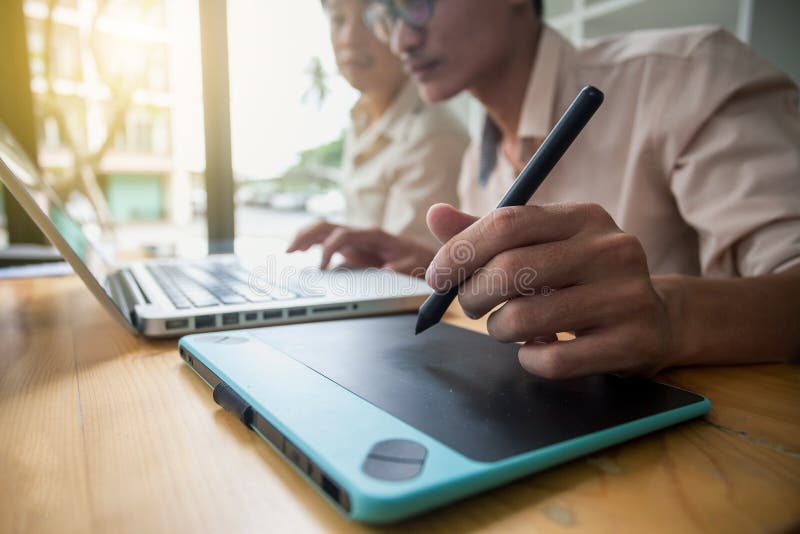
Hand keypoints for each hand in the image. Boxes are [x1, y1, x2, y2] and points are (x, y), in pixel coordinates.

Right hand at [286, 220, 435, 276]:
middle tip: (290, 251)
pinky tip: (299, 253)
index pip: (343, 235)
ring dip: (303, 237)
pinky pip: (325, 241)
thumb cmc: (417, 259)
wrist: (422, 256)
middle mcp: (360, 233)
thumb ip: (399, 267)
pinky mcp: (350, 247)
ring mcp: (353, 239)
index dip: (328, 248)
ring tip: (289, 251)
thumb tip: (384, 271)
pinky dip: (310, 244)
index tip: (320, 267)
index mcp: (373, 235)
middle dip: (306, 235)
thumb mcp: (413, 264)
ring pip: (322, 230)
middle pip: (326, 226)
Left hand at [425, 203, 673, 378]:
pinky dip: (528, 359)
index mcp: (584, 217)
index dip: (460, 251)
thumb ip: (489, 233)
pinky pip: (551, 360)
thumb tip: (435, 215)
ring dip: (499, 330)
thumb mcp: (544, 246)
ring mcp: (626, 296)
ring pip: (524, 319)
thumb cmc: (581, 279)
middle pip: (510, 270)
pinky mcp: (633, 341)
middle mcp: (611, 249)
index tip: (435, 277)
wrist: (656, 319)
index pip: (508, 223)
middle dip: (472, 295)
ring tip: (509, 327)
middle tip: (470, 307)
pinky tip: (536, 349)